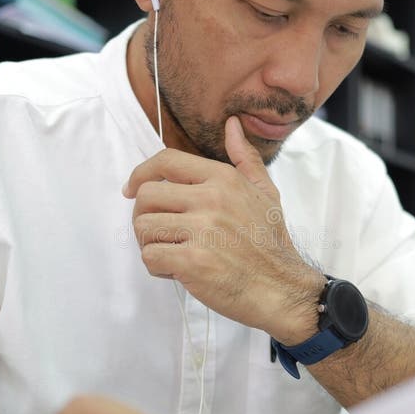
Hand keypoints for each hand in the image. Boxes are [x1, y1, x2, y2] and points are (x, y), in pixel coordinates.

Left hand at [124, 116, 322, 343]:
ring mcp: (201, 230)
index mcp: (223, 179)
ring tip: (171, 253)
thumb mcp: (266, 192)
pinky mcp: (192, 261)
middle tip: (158, 232)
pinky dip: (157, 267)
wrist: (282, 288)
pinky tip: (177, 271)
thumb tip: (232, 125)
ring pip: (143, 227)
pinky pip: (150, 256)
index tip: (132, 189)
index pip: (166, 161)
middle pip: (146, 195)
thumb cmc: (271, 244)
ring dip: (150, 244)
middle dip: (143, 215)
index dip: (141, 173)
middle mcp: (211, 199)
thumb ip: (244, 158)